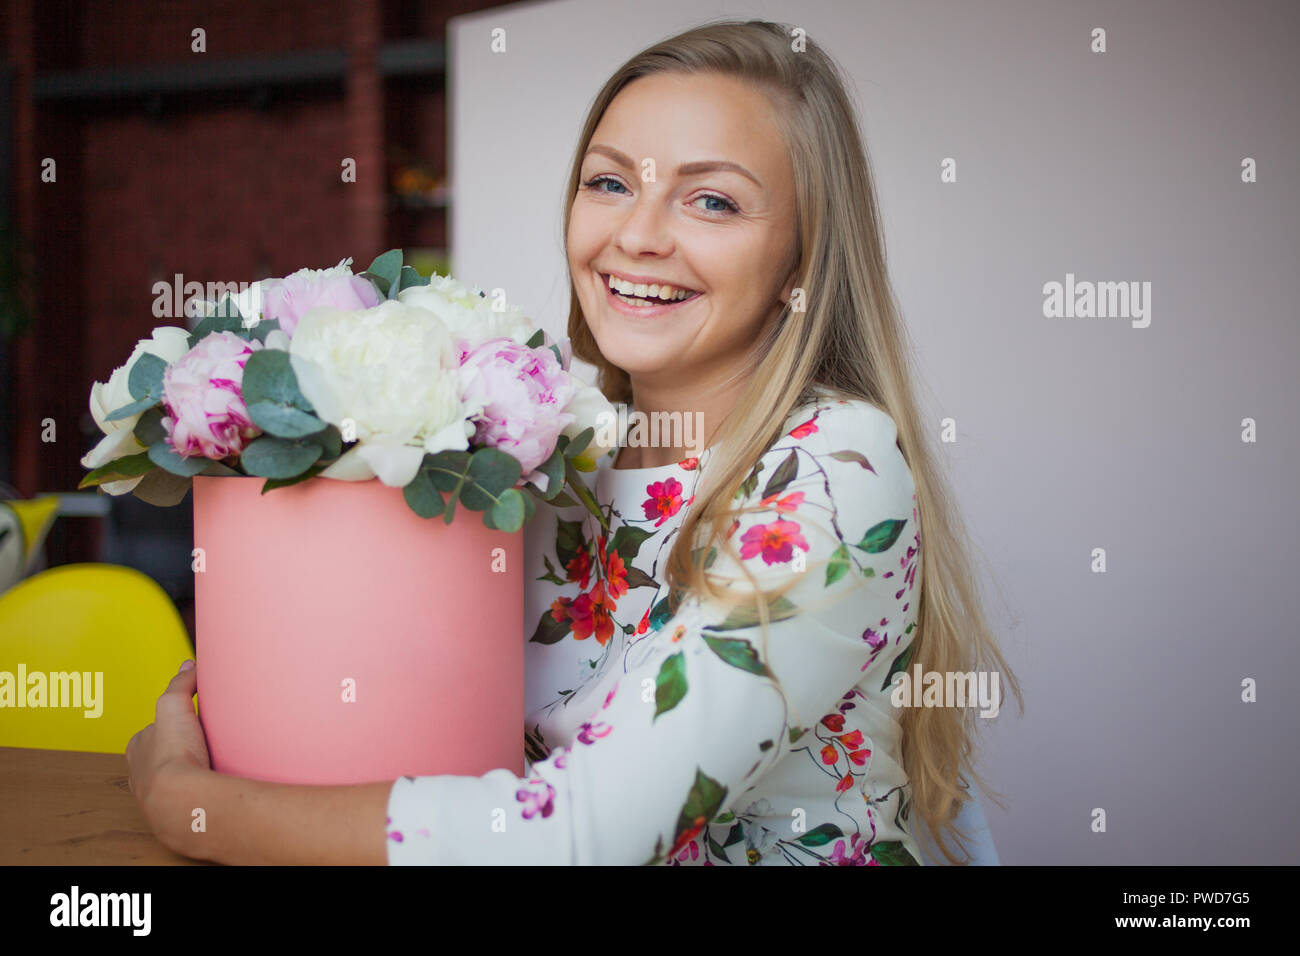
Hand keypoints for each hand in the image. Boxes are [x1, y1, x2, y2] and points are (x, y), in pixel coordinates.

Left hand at [126, 660, 211, 851]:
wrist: (181, 798)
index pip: (152, 731)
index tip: (188, 719)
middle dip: (180, 749)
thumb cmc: (171, 754)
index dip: (170, 723)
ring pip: (175, 780)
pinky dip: (201, 791)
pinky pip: (191, 797)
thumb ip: (180, 683)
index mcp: (138, 748)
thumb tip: (189, 664)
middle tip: (203, 742)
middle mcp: (143, 774)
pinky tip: (217, 785)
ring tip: (214, 764)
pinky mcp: (179, 811)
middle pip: (163, 756)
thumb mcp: (173, 704)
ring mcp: (159, 796)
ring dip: (191, 773)